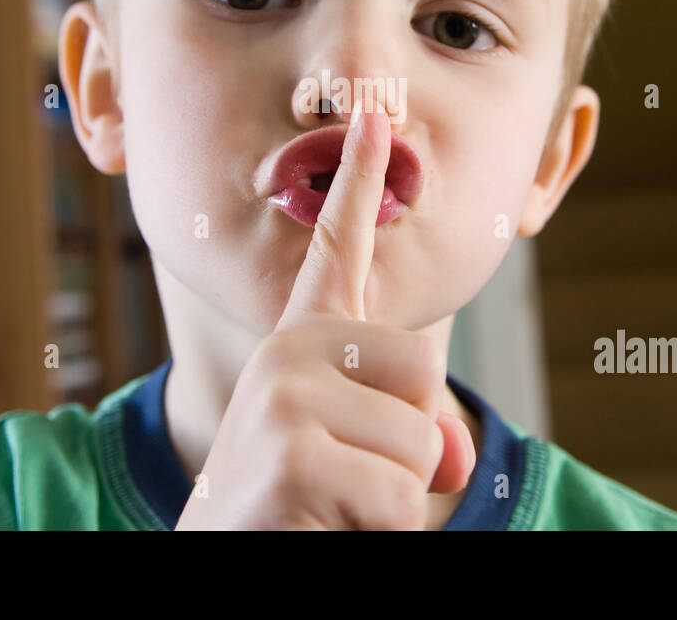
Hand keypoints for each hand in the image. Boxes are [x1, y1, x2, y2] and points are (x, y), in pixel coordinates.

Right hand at [175, 92, 475, 529]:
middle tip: (344, 478)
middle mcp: (287, 351)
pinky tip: (321, 525)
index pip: (335, 247)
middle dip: (407, 446)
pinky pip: (401, 495)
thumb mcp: (364, 454)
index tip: (374, 115)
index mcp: (302, 342)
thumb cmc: (298, 506)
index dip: (359, 178)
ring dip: (392, 497)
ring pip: (419, 443)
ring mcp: (284, 396)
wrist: (224, 561)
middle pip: (421, 374)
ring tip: (330, 505)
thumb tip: (452, 454)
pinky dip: (380, 530)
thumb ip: (416, 427)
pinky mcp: (293, 452)